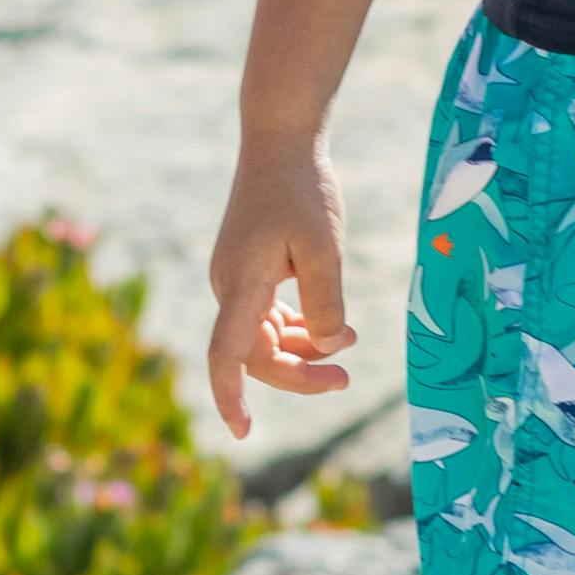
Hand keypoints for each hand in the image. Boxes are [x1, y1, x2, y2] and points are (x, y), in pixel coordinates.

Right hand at [201, 135, 354, 441]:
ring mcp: (236, 279)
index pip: (226, 355)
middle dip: (299, 373)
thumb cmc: (303, 190)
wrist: (279, 142)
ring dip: (302, 350)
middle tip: (346, 380)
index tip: (243, 432)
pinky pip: (266, 317)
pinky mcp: (248, 270)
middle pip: (256, 354)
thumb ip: (325, 303)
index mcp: (242, 284)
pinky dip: (296, 328)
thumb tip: (323, 344)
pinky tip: (330, 327)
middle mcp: (230, 287)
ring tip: (348, 343)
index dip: (230, 396)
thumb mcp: (325, 249)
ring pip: (263, 337)